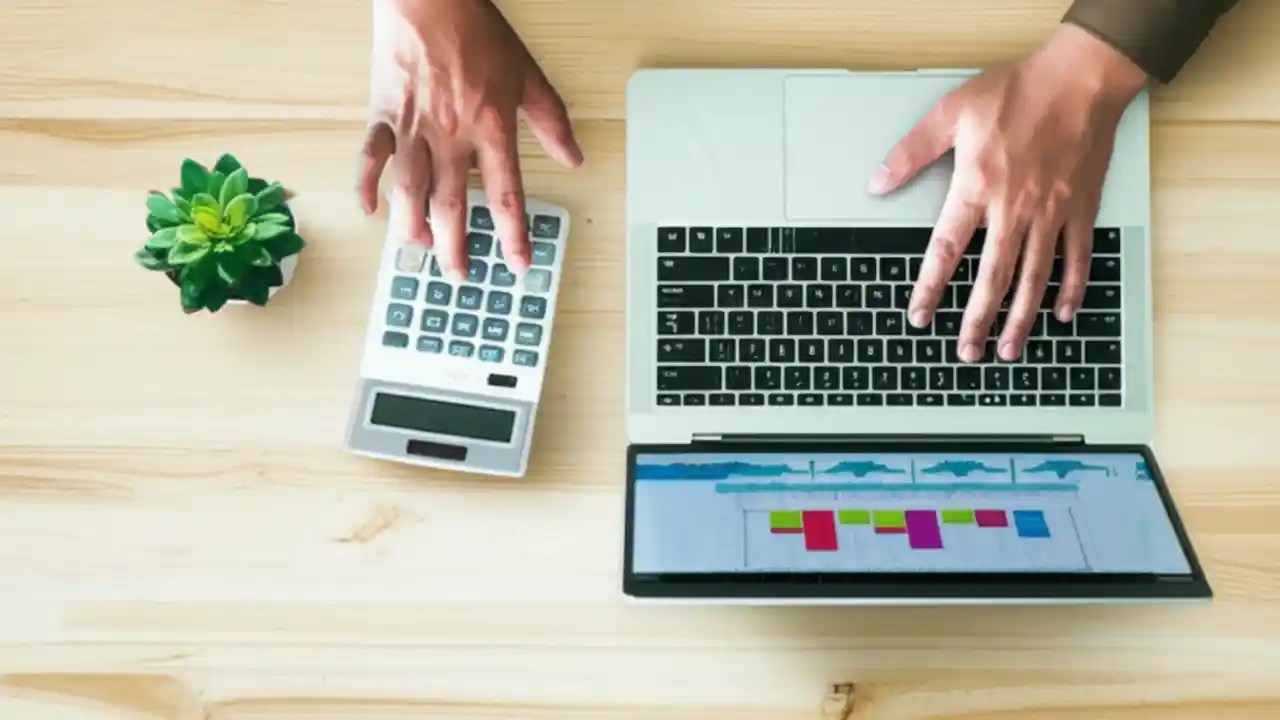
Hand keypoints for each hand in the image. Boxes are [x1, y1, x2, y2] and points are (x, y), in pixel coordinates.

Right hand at [357, 0, 582, 279]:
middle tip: (460, 275)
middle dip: (457, 247)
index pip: (507, 195)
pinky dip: (365, 186)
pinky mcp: (383, 115)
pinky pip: (370, 158)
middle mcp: (451, 136)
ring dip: (415, 226)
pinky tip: (369, 211)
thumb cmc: (477, 32)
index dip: (514, 235)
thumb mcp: (528, 76)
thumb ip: (552, 122)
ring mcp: (413, 128)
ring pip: (410, 191)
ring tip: (422, 249)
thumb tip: (575, 159)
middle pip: (453, 205)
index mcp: (491, 129)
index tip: (517, 265)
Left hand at [868, 24, 1145, 361]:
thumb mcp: (950, 114)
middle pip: (992, 278)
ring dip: (1020, 318)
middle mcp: (1014, 209)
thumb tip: (876, 183)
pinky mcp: (1081, 208)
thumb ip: (911, 153)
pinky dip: (1070, 290)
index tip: (920, 318)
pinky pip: (1077, 259)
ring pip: (1034, 278)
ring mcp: (1051, 212)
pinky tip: (1061, 315)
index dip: (930, 288)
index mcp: (977, 188)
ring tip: (1009, 350)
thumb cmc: (1016, 92)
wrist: (1080, 79)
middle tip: (966, 353)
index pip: (946, 251)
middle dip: (977, 321)